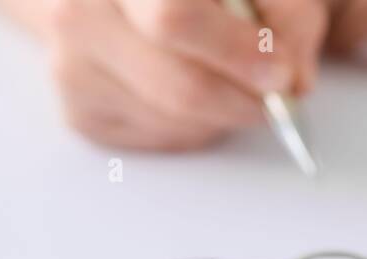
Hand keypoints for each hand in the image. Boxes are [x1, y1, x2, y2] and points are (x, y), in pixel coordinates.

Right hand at [2, 0, 328, 150]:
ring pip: (172, 120)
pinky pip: (155, 138)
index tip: (279, 74)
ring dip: (219, 113)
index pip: (175, 19)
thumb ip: (283, 13)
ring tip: (229, 78)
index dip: (235, 53)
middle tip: (275, 97)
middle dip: (241, 100)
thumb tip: (296, 80)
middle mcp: (78, 12)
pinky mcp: (78, 111)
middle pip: (177, 86)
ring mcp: (70, 66)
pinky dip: (191, 124)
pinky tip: (189, 86)